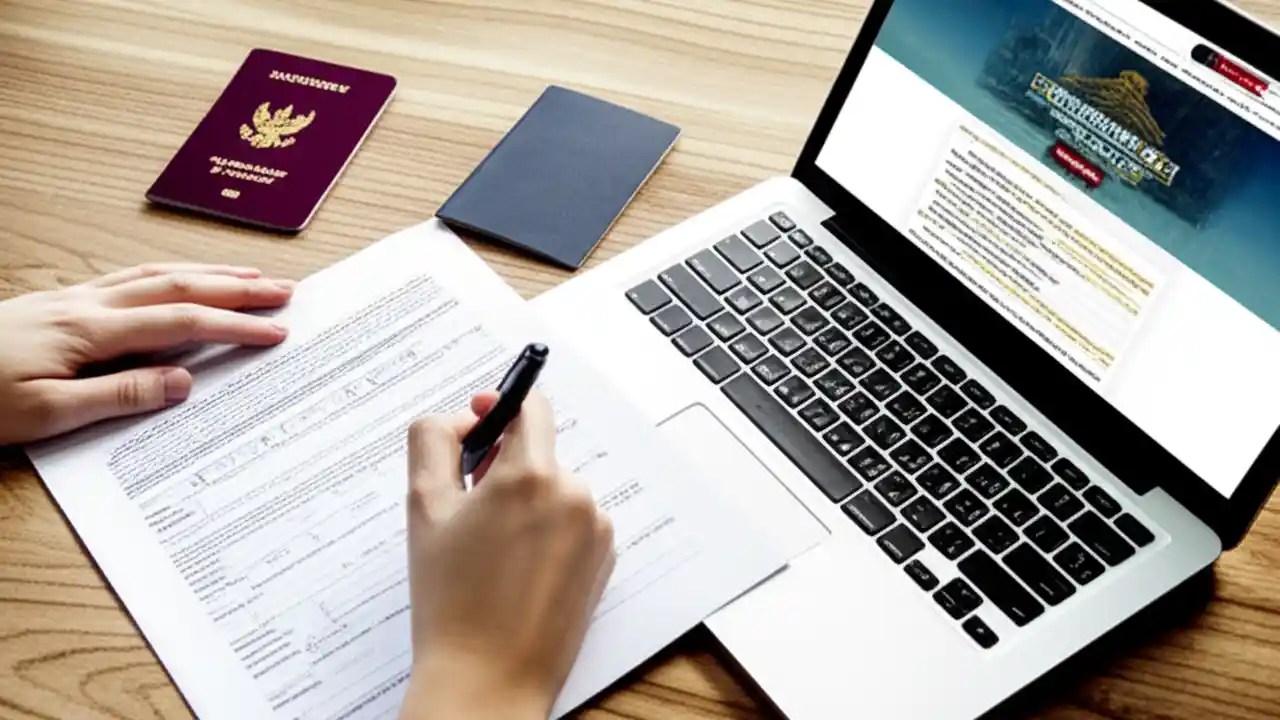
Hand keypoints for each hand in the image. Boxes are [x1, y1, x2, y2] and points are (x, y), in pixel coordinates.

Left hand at [0, 263, 293, 444]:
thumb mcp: (45, 414)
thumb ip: (118, 396)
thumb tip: (182, 383)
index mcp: (89, 331)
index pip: (180, 323)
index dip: (234, 325)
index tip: (275, 331)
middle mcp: (85, 305)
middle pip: (176, 285)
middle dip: (234, 286)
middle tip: (283, 288)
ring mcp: (69, 298)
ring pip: (153, 274)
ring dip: (205, 271)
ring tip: (246, 273)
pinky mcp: (55, 302)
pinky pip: (126, 277)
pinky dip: (166, 273)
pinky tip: (176, 278)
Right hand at [399, 392, 615, 719]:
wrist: (486, 678)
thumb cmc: (452, 602)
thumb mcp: (424, 508)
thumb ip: (434, 442)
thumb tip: (460, 419)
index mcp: (532, 475)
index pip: (531, 407)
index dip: (500, 405)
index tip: (480, 416)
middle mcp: (574, 495)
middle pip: (538, 453)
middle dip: (502, 467)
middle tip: (466, 504)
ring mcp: (596, 529)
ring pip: (554, 490)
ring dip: (525, 502)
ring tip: (490, 550)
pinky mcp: (605, 559)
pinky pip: (574, 523)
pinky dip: (547, 532)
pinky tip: (518, 569)